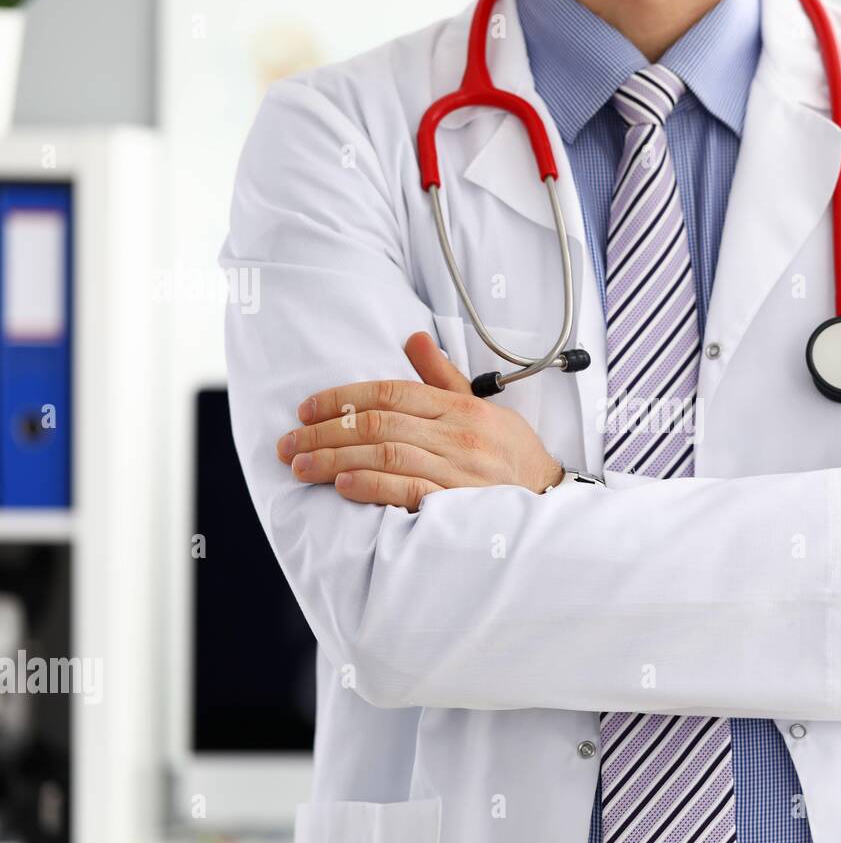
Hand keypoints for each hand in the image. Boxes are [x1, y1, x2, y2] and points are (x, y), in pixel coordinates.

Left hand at [277, 333, 562, 510]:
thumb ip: (443, 377)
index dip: (343, 396)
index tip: (305, 409)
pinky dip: (372, 486)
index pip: (391, 392)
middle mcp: (456, 433)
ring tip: (301, 466)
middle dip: (324, 431)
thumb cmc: (512, 453)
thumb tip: (413, 338)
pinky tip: (343, 486)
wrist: (551, 498)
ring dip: (335, 460)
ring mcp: (457, 468)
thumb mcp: (483, 406)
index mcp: (458, 407)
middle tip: (287, 443)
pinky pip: (409, 490)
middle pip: (378, 423)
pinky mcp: (458, 504)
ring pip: (385, 454)